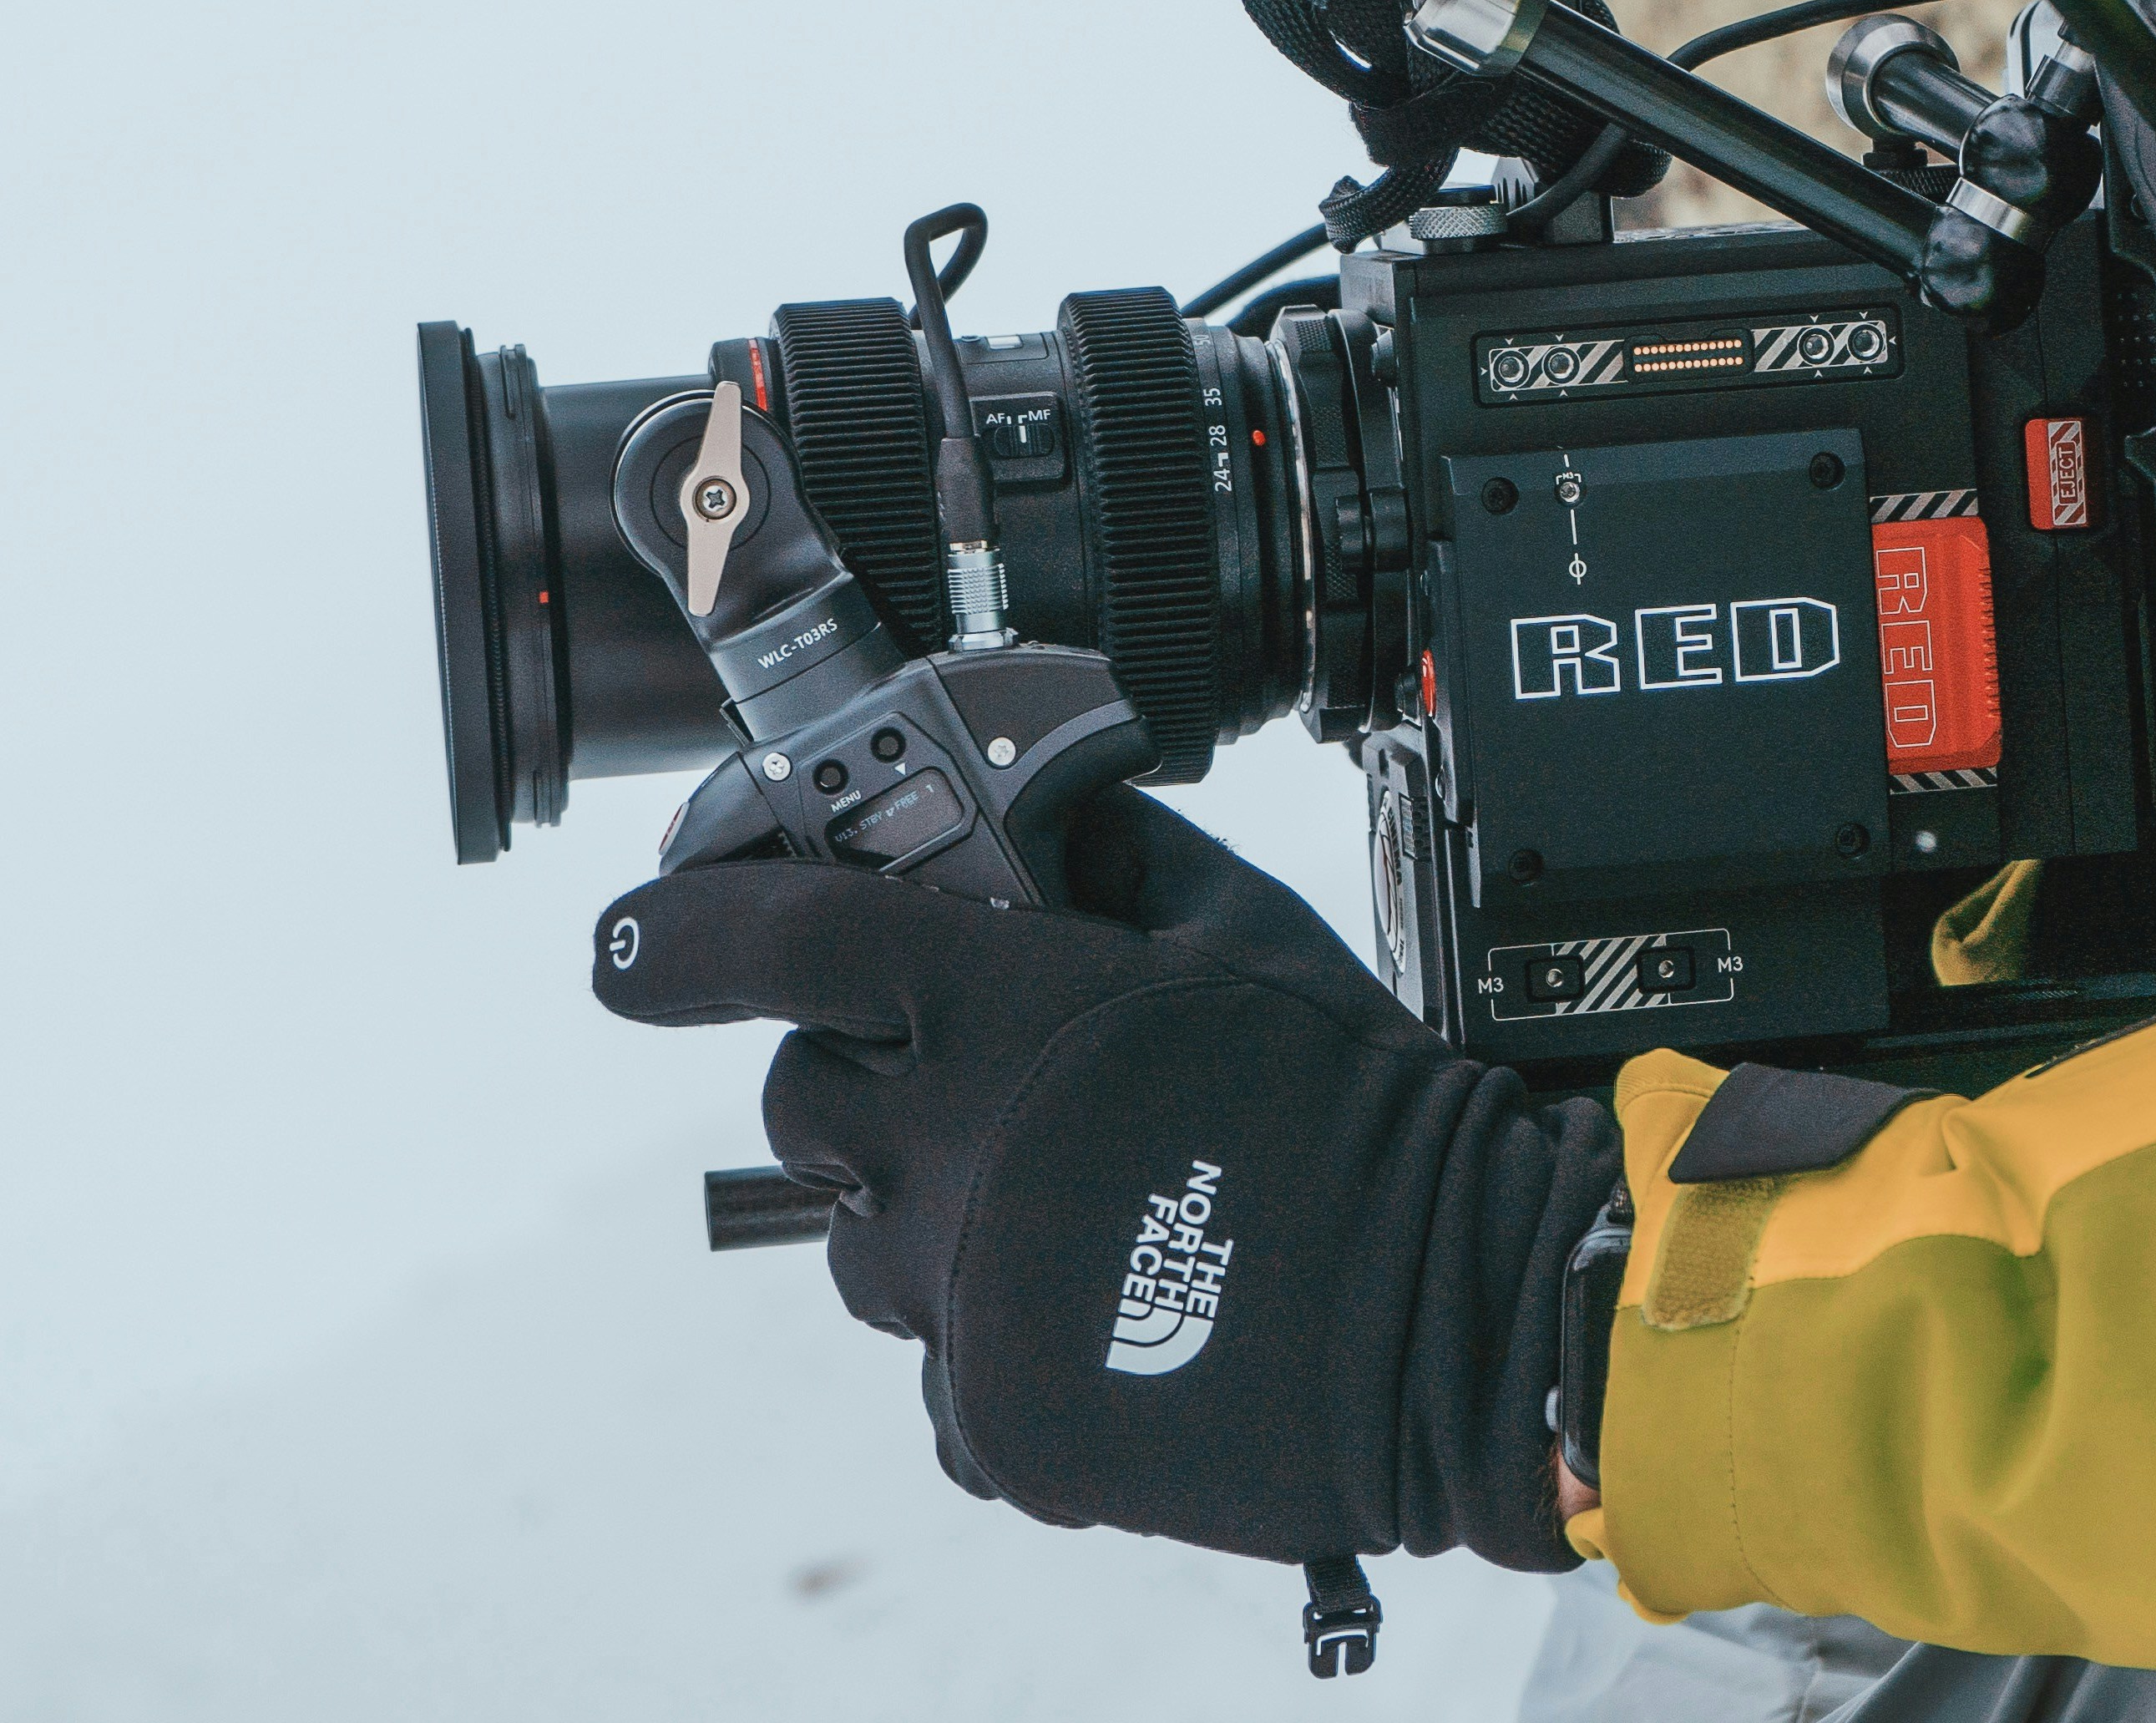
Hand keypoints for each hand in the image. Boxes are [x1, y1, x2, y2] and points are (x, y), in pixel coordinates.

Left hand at [593, 789, 1619, 1570]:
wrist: (1448, 1309)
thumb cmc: (1353, 1097)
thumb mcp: (1238, 923)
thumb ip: (1110, 853)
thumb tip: (1038, 815)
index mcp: (1003, 1005)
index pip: (784, 941)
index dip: (685, 933)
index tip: (629, 941)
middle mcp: (952, 1151)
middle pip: (802, 1099)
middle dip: (861, 1073)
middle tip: (961, 1074)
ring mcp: (964, 1298)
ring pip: (857, 1238)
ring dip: (920, 1203)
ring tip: (1059, 1197)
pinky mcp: (997, 1419)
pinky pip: (936, 1361)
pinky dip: (988, 1325)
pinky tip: (1098, 1295)